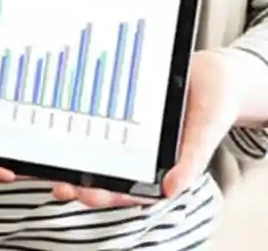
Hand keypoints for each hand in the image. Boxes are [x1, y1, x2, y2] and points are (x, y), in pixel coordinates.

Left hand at [50, 50, 239, 207]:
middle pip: (107, 176)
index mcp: (162, 168)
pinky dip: (77, 125)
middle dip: (84, 184)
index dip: (108, 195)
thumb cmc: (213, 105)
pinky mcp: (119, 110)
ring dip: (75, 162)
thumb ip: (192, 160)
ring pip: (98, 153)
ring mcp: (128, 134)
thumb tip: (171, 190)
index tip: (87, 194)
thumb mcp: (206, 129)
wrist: (213, 72)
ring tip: (53, 164)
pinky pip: (98, 120)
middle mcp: (141, 155)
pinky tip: (57, 123)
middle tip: (64, 186)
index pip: (130, 190)